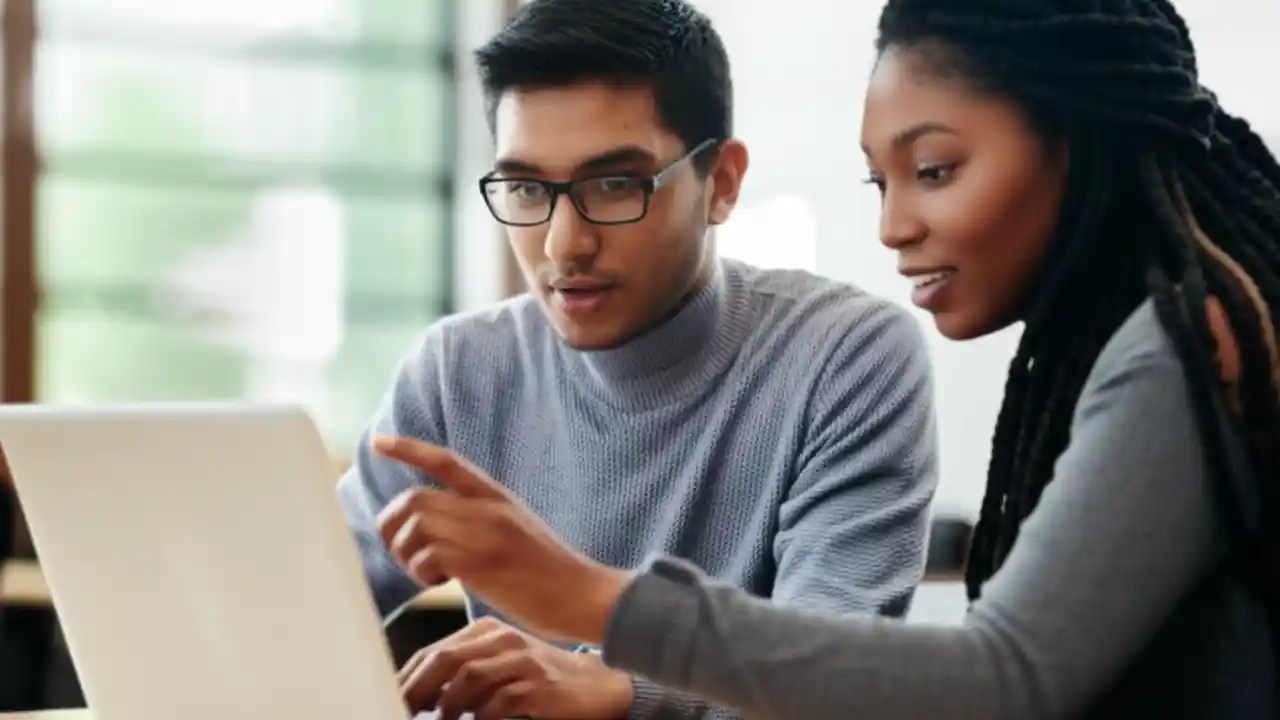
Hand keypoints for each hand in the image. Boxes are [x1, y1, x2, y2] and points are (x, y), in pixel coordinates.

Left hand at [373, 435, 630, 644]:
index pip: (447, 462)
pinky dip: (421, 572)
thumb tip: (437, 529)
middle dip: (393, 526)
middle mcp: (488, 508)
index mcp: (498, 497)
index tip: (379, 441)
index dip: (409, 449)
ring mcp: (484, 533)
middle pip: (415, 498)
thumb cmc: (550, 575)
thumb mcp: (517, 531)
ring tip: (430, 574)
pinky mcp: (480, 563)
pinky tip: (442, 583)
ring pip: (416, 525)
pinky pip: (427, 555)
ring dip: (407, 554)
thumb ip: (481, 522)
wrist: (582, 596)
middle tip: (407, 554)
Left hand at [397, 617, 632, 719]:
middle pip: (445, 659)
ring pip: (468, 678)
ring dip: (447, 706)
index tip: (390, 700)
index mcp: (486, 631)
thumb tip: (417, 693)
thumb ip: (463, 671)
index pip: (434, 651)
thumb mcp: (500, 664)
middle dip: (417, 690)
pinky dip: (480, 718)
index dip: (407, 678)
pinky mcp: (539, 685)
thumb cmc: (540, 678)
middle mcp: (503, 639)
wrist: (596, 686)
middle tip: (404, 711)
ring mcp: (523, 660)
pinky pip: (498, 703)